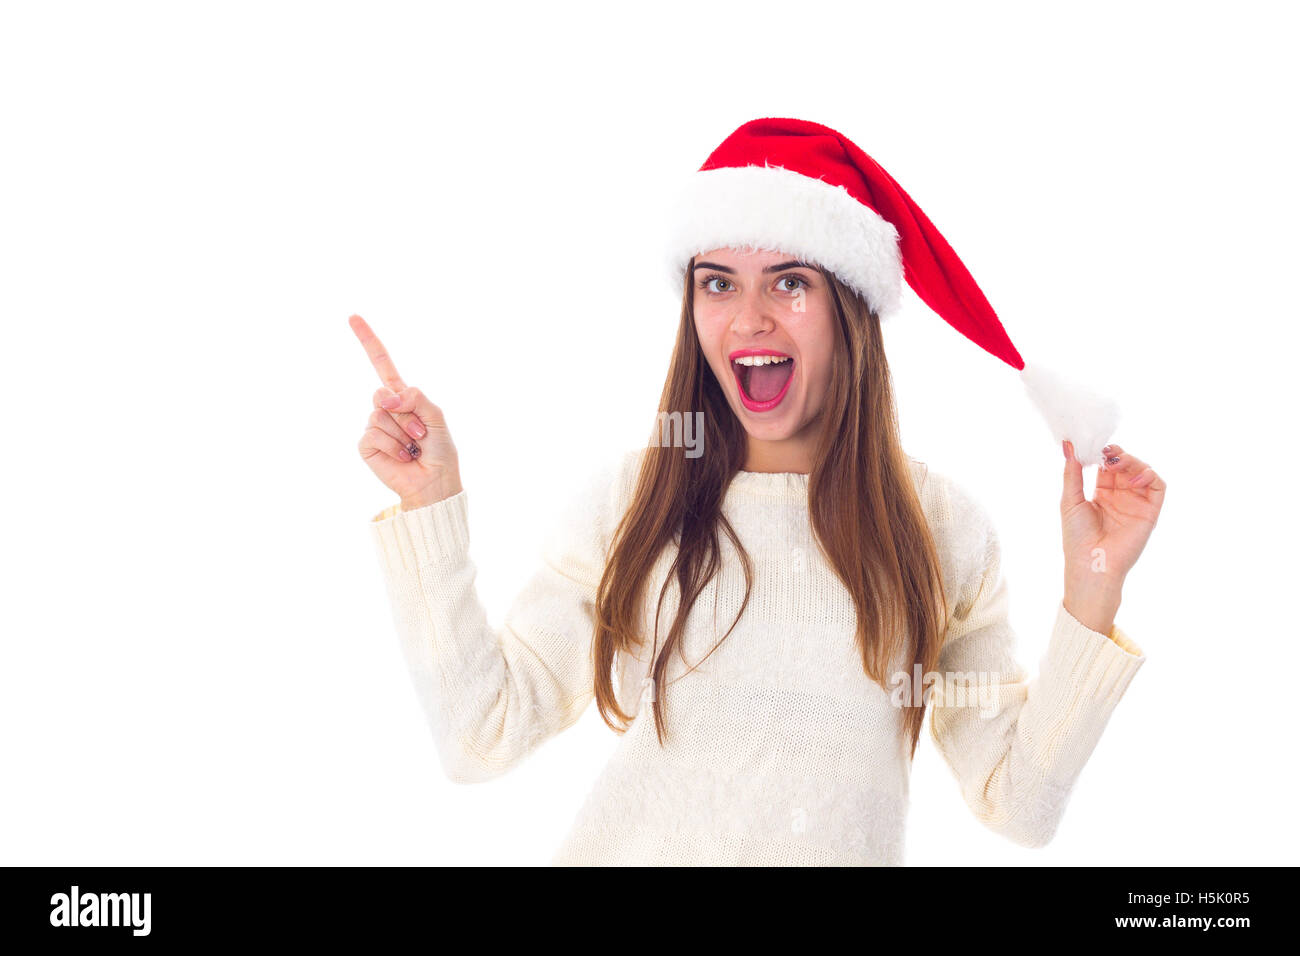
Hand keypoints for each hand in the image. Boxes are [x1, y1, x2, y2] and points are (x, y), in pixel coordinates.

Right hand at [350, 314, 462, 509]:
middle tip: (420, 433)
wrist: (434, 482)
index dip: (369, 340)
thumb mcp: (437, 417)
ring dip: (402, 433)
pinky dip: (393, 446)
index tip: (353, 316)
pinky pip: (374, 435)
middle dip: (405, 412)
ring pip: (380, 416)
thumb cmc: (440, 450)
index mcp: (404, 397)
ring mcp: (375, 426)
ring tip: (413, 447)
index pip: (382, 364)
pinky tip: (403, 456)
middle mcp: (386, 408)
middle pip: (382, 393)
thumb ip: (416, 398)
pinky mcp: (366, 445)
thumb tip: (387, 398)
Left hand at [1060, 440, 1165, 633]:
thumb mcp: (1071, 500)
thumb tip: (1067, 445)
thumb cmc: (1077, 537)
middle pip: (1126, 465)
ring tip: (1117, 463)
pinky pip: (1158, 487)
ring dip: (1133, 461)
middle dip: (1118, 454)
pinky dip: (1149, 476)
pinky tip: (1133, 478)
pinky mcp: (1150, 512)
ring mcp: (1137, 503)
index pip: (1107, 466)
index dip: (1103, 453)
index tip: (1094, 446)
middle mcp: (1121, 496)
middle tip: (1107, 453)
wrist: (1091, 564)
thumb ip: (1073, 472)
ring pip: (1143, 471)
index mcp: (1102, 494)